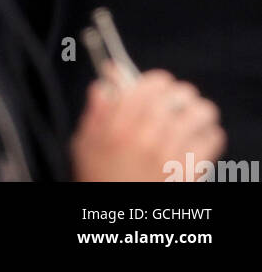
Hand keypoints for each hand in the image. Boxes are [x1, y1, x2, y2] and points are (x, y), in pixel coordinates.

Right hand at [71, 66, 224, 181]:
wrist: (116, 216)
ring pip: (201, 113)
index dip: (158, 80)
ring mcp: (169, 154)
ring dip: (198, 111)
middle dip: (180, 94)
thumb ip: (96, 109)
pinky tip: (200, 138)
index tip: (159, 85)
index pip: (150, 84)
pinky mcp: (187, 172)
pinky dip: (210, 135)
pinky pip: (212, 140)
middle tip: (177, 100)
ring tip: (192, 117)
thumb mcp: (85, 142)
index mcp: (118, 124)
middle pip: (179, 95)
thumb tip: (106, 81)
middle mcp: (146, 136)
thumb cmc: (99, 179)